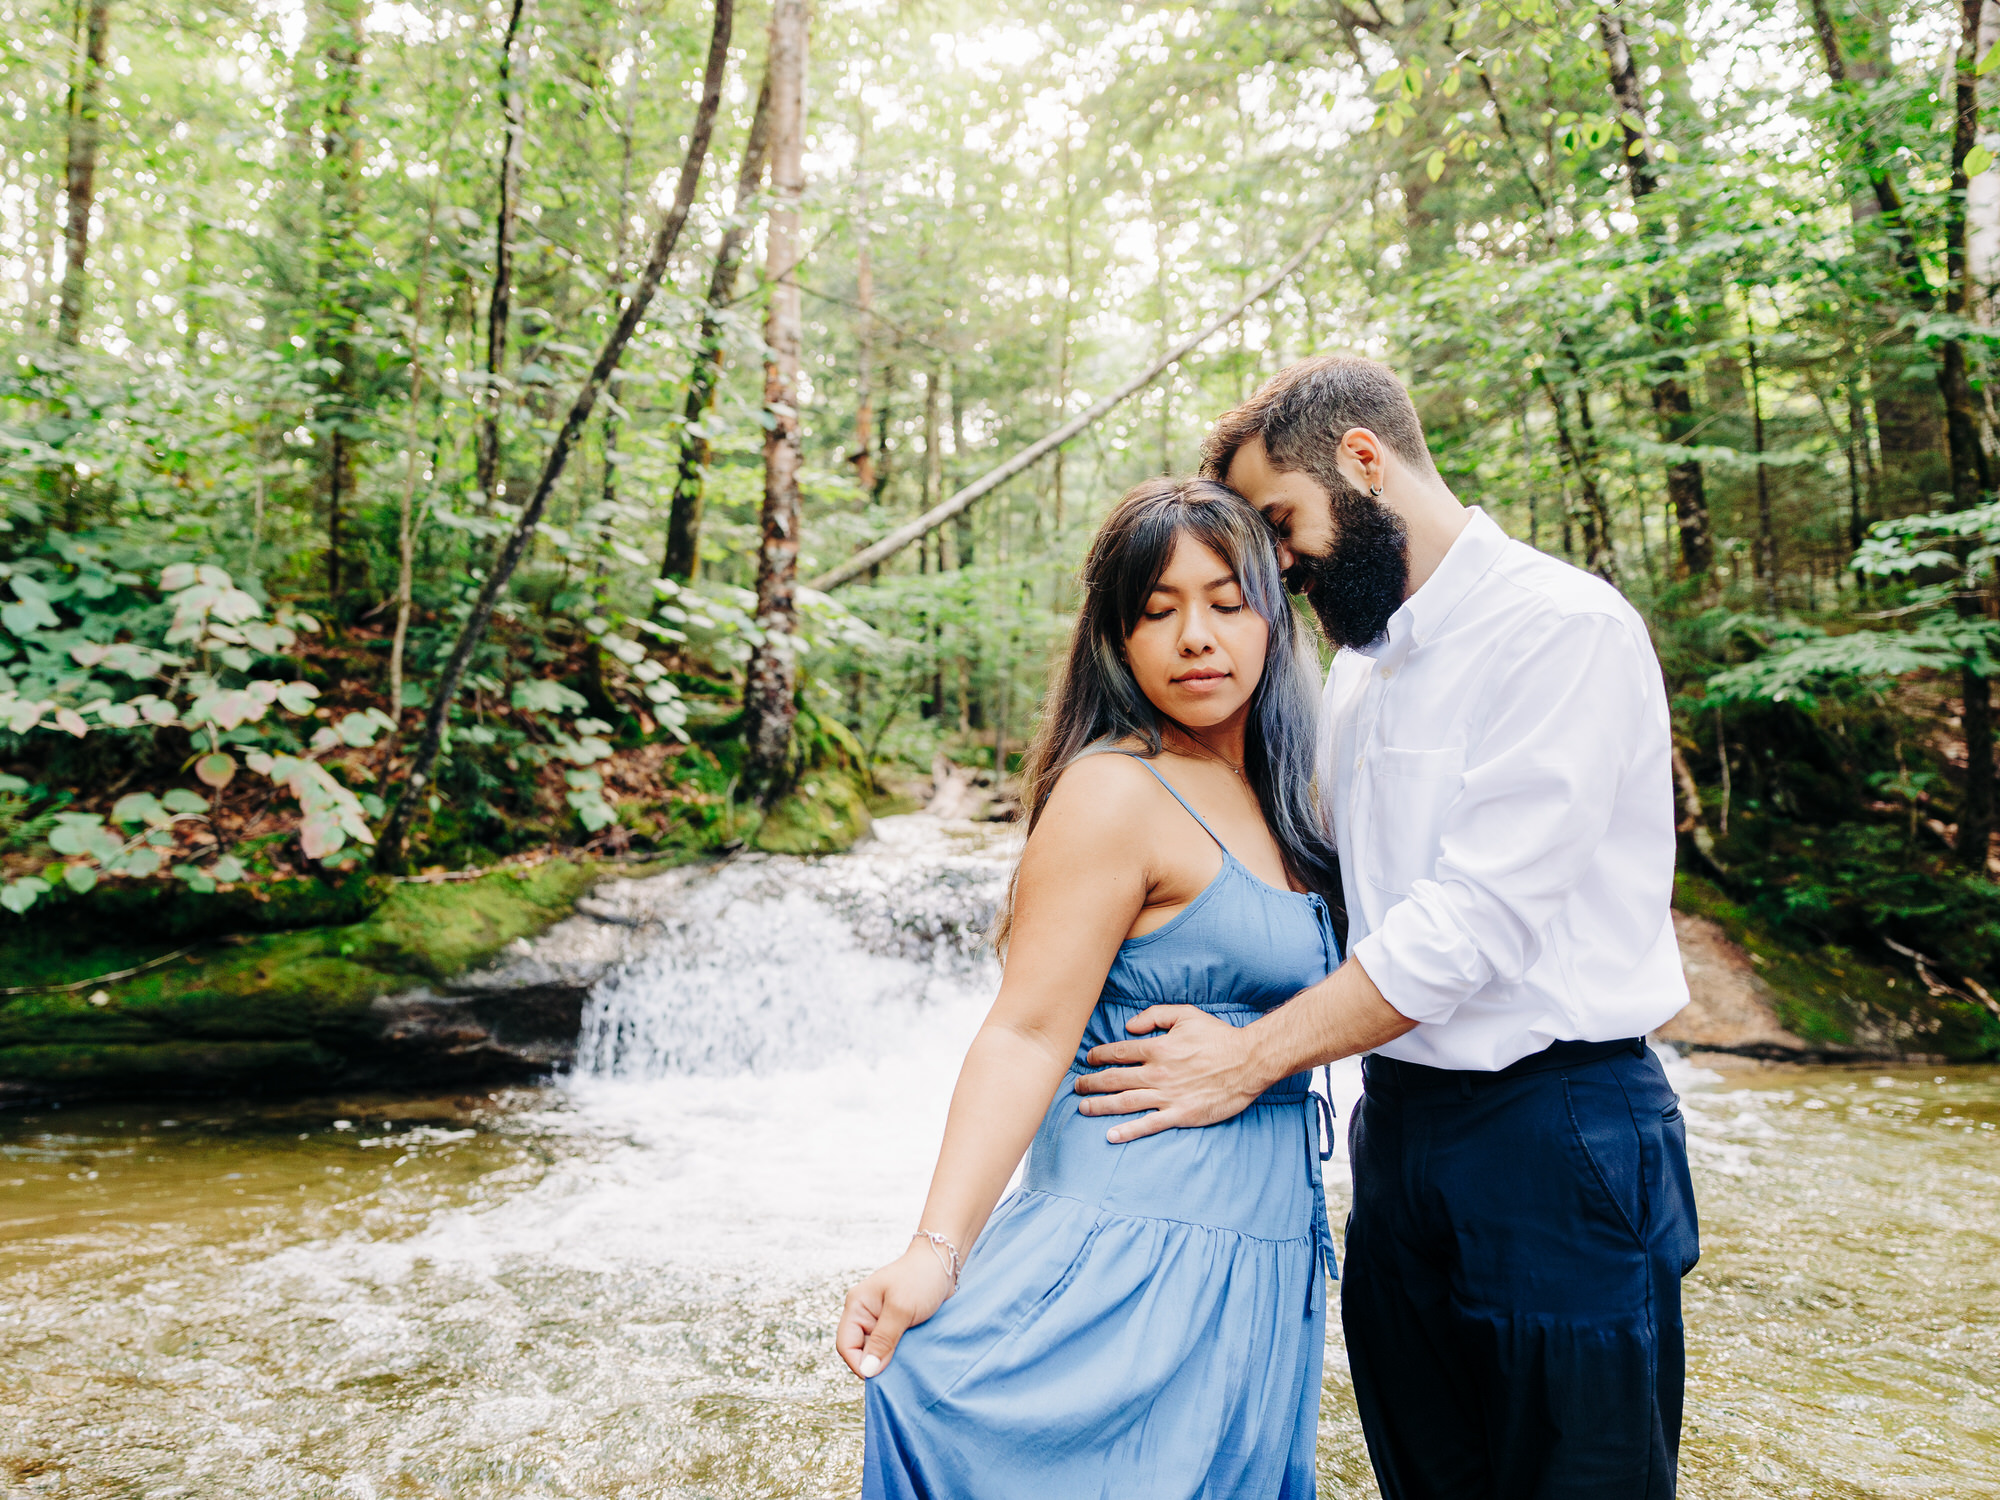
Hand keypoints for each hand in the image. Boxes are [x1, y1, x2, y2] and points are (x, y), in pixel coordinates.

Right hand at [836, 1243, 954, 1379]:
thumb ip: (883, 1340)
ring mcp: (880, 1319)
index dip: (859, 1364)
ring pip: (877, 1351)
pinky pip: (891, 1346)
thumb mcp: (902, 1309)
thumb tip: (868, 1370)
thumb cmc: (921, 1278)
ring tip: (906, 1361)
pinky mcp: (896, 1324)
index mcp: (857, 1306)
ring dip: (889, 1359)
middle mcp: (864, 1314)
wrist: (944, 1261)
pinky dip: (899, 1353)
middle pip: (860, 1351)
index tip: (879, 1377)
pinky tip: (911, 1356)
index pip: (846, 1345)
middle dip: (876, 1363)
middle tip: (897, 1370)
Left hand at [1073, 1004, 1266, 1141]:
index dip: (1099, 1056)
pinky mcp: (1180, 1114)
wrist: (1248, 1062)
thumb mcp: (1186, 1015)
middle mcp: (1157, 1073)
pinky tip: (1111, 1135)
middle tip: (1077, 1086)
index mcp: (1157, 1048)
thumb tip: (1129, 1027)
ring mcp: (1168, 1096)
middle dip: (1091, 1083)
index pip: (1118, 1053)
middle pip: (1114, 1079)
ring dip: (1100, 1106)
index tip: (1088, 1060)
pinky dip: (1128, 1131)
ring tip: (1083, 1108)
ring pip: (1124, 1102)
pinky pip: (1148, 1125)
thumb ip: (1154, 1015)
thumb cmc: (1218, 1037)